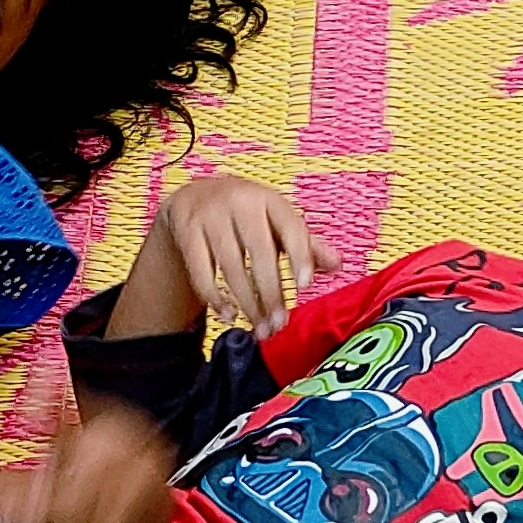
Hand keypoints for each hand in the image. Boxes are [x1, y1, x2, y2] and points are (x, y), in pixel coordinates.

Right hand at [156, 176, 329, 337]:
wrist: (195, 195)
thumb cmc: (246, 214)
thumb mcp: (276, 222)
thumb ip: (305, 244)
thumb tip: (336, 265)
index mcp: (269, 198)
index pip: (290, 226)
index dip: (300, 255)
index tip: (305, 285)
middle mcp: (239, 201)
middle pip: (259, 251)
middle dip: (271, 291)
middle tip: (280, 323)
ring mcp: (210, 215)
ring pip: (230, 266)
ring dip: (247, 303)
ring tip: (261, 327)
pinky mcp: (186, 230)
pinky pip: (200, 271)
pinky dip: (214, 297)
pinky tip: (229, 315)